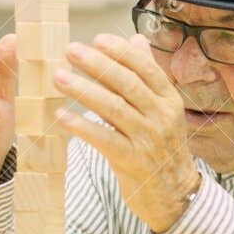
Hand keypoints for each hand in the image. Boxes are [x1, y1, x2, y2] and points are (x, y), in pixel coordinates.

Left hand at [54, 34, 200, 233]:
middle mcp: (161, 116)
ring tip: (58, 78)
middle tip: (70, 51)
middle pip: (126, 84)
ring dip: (83, 91)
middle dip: (96, 65)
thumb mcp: (163, 110)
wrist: (175, 194)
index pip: (146, 68)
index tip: (97, 39)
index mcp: (169, 99)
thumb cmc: (163, 148)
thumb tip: (137, 39)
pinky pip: (103, 138)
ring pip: (112, 108)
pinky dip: (81, 126)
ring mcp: (148, 139)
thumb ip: (148, 76)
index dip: (121, 52)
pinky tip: (61, 116)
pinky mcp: (132, 161)